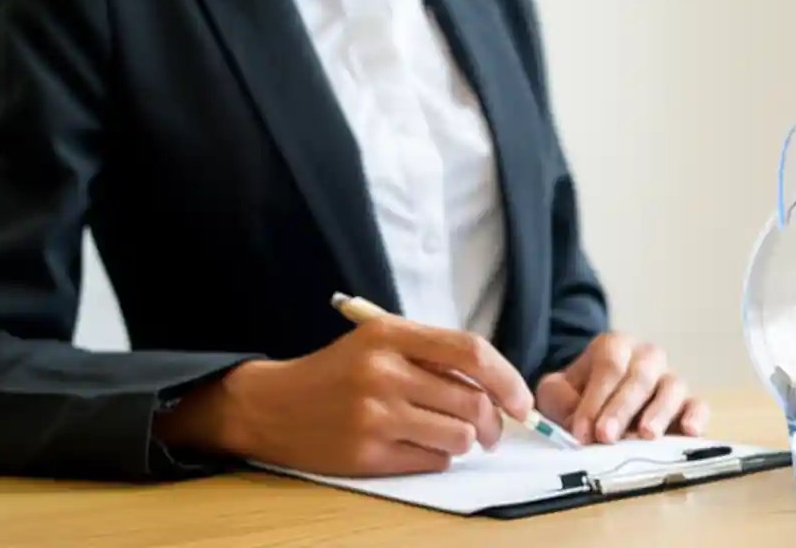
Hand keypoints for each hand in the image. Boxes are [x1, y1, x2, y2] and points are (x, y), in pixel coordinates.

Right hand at [154, 317, 532, 475]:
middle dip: (493, 422)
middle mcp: (383, 372)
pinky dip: (437, 457)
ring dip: (464, 442)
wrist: (273, 405)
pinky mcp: (366, 454)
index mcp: (390, 335)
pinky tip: (417, 446)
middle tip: (492, 430)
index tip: (522, 401)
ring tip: (447, 435)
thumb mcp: (380, 343)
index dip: (507, 379)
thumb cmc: (338, 372)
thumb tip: (499, 387)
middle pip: (471, 401)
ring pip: (458, 437)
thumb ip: (434, 355)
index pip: (470, 352)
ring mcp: (374, 415)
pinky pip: (432, 461)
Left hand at [534, 333, 708, 443]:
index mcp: (614, 346)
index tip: (582, 430)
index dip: (596, 397)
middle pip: (640, 375)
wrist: (597, 410)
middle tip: (605, 437)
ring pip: (672, 387)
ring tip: (645, 435)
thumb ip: (559, 400)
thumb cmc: (576, 400)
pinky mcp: (688, 404)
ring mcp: (669, 379)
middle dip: (621, 408)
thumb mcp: (556, 394)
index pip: (609, 364)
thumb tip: (577, 421)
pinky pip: (698, 405)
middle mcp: (646, 357)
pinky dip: (696, 416)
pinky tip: (688, 431)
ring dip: (658, 412)